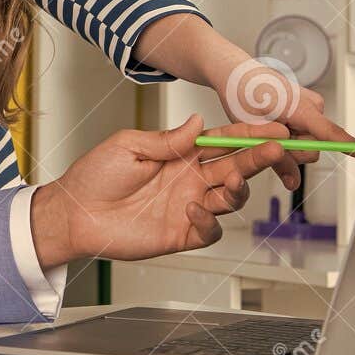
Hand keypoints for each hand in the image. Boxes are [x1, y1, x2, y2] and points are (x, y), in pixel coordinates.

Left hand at [30, 114, 293, 264]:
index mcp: (180, 153)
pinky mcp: (182, 233)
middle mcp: (190, 178)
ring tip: (231, 181)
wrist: (75, 214)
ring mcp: (189, 206)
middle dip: (260, 158)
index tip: (275, 129)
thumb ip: (167, 138)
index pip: (224, 141)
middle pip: (236, 167)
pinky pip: (211, 230)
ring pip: (231, 198)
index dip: (250, 136)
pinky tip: (193, 208)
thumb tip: (198, 121)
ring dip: (238, 189)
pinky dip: (209, 220)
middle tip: (279, 149)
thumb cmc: (95, 177)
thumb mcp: (129, 146)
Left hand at [217, 58, 354, 159]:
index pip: (330, 132)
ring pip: (309, 144)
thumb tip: (293, 182)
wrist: (238, 73)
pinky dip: (291, 137)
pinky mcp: (309, 111)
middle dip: (291, 151)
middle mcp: (313, 106)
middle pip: (313, 148)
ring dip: (289, 144)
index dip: (351, 145)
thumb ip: (277, 157)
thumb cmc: (242, 93)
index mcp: (300, 107)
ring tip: (268, 125)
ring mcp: (313, 108)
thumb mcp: (252, 131)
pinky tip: (276, 126)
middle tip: (267, 135)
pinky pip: (306, 135)